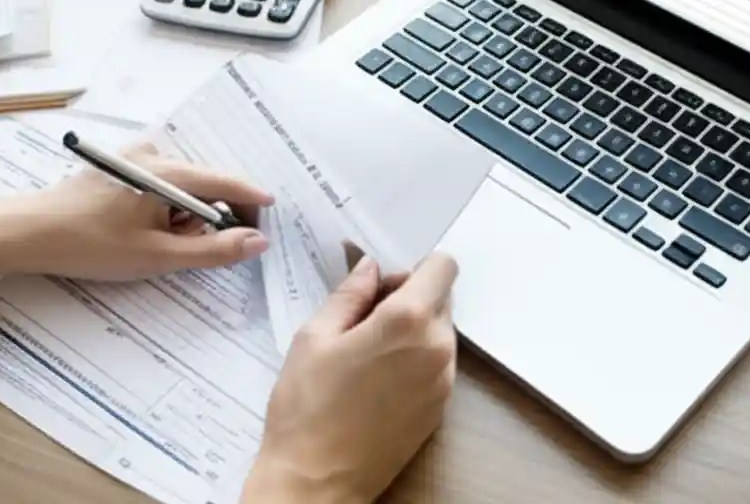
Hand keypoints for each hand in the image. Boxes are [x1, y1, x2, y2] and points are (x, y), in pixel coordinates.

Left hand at [0, 143, 273, 279]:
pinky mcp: (120, 169)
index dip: (253, 202)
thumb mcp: (158, 256)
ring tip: (161, 246)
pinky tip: (144, 233)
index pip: (228, 181)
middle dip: (212, 218)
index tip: (269, 224)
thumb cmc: (90, 245)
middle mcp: (155, 155)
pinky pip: (160, 187)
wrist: (27, 233)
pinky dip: (166, 210)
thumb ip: (213, 250)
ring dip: (185, 218)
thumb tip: (257, 242)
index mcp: (168, 171)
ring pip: (183, 189)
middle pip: (206, 184)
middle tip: (200, 250)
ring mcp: (135, 159)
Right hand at [243, 253, 458, 503]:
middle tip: (365, 320)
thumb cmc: (306, 407)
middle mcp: (437, 349)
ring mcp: (443, 382)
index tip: (383, 286)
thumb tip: (370, 269)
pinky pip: (436, 366)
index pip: (443, 268)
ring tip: (367, 354)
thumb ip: (349, 294)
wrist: (315, 482)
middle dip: (410, 298)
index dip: (414, 268)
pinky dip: (415, 360)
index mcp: (408, 322)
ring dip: (413, 331)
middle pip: (442, 300)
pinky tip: (377, 380)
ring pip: (440, 333)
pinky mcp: (440, 409)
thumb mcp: (315, 337)